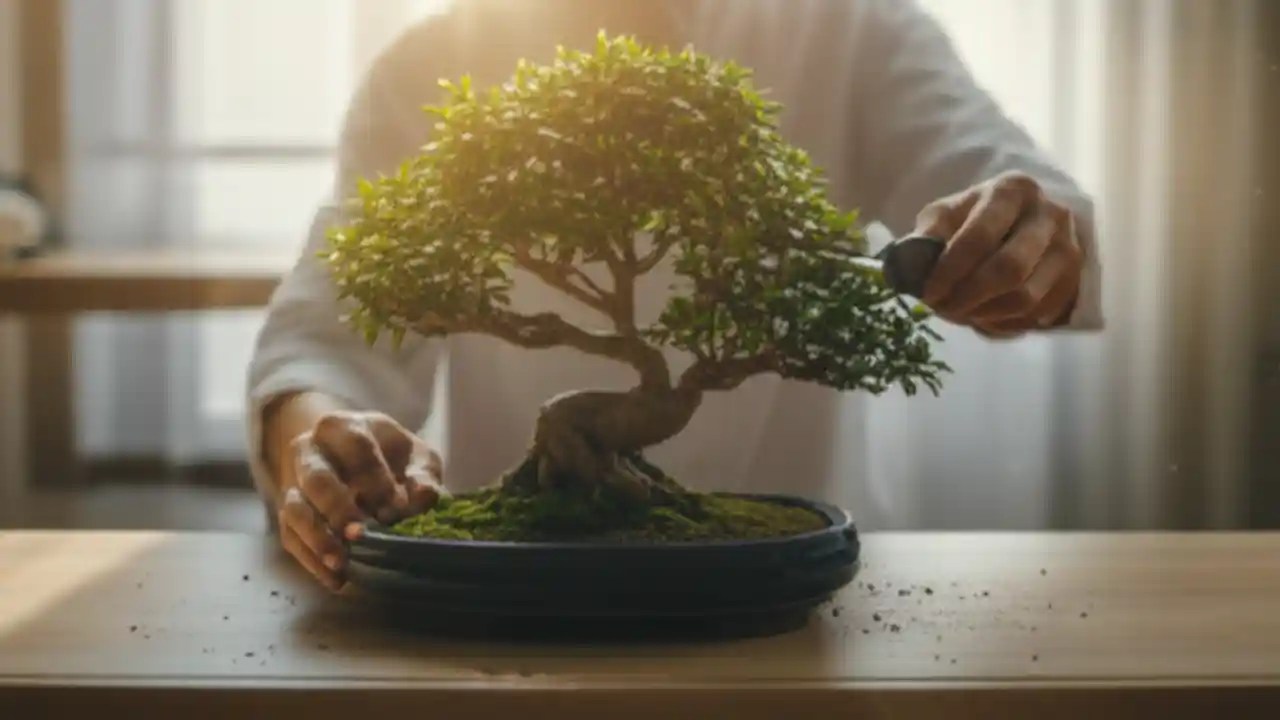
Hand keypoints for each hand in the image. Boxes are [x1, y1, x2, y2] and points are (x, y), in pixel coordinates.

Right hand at [276, 410, 443, 590]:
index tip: (394, 508)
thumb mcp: (415, 457)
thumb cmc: (391, 458)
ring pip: (295, 509)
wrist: (352, 460)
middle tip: (362, 535)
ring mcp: (294, 483)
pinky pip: (290, 537)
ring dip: (317, 538)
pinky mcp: (287, 513)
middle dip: (339, 508)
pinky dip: (311, 560)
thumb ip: (424, 474)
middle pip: (317, 478)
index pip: (355, 447)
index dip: (374, 479)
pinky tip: (336, 579)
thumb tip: (424, 497)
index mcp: (344, 427)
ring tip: (342, 563)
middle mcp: (310, 451)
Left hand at [915, 171, 1082, 336]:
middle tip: (942, 309)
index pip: (979, 236)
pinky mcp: (1075, 280)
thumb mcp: (944, 216)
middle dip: (969, 297)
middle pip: (1009, 269)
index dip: (950, 270)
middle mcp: (1050, 214)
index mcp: (1013, 190)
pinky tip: (983, 317)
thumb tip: (906, 268)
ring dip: (985, 315)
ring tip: (959, 314)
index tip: (927, 293)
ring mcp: (1069, 248)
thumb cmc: (974, 218)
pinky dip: (1005, 324)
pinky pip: (1038, 315)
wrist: (1020, 221)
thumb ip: (925, 237)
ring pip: (1026, 297)